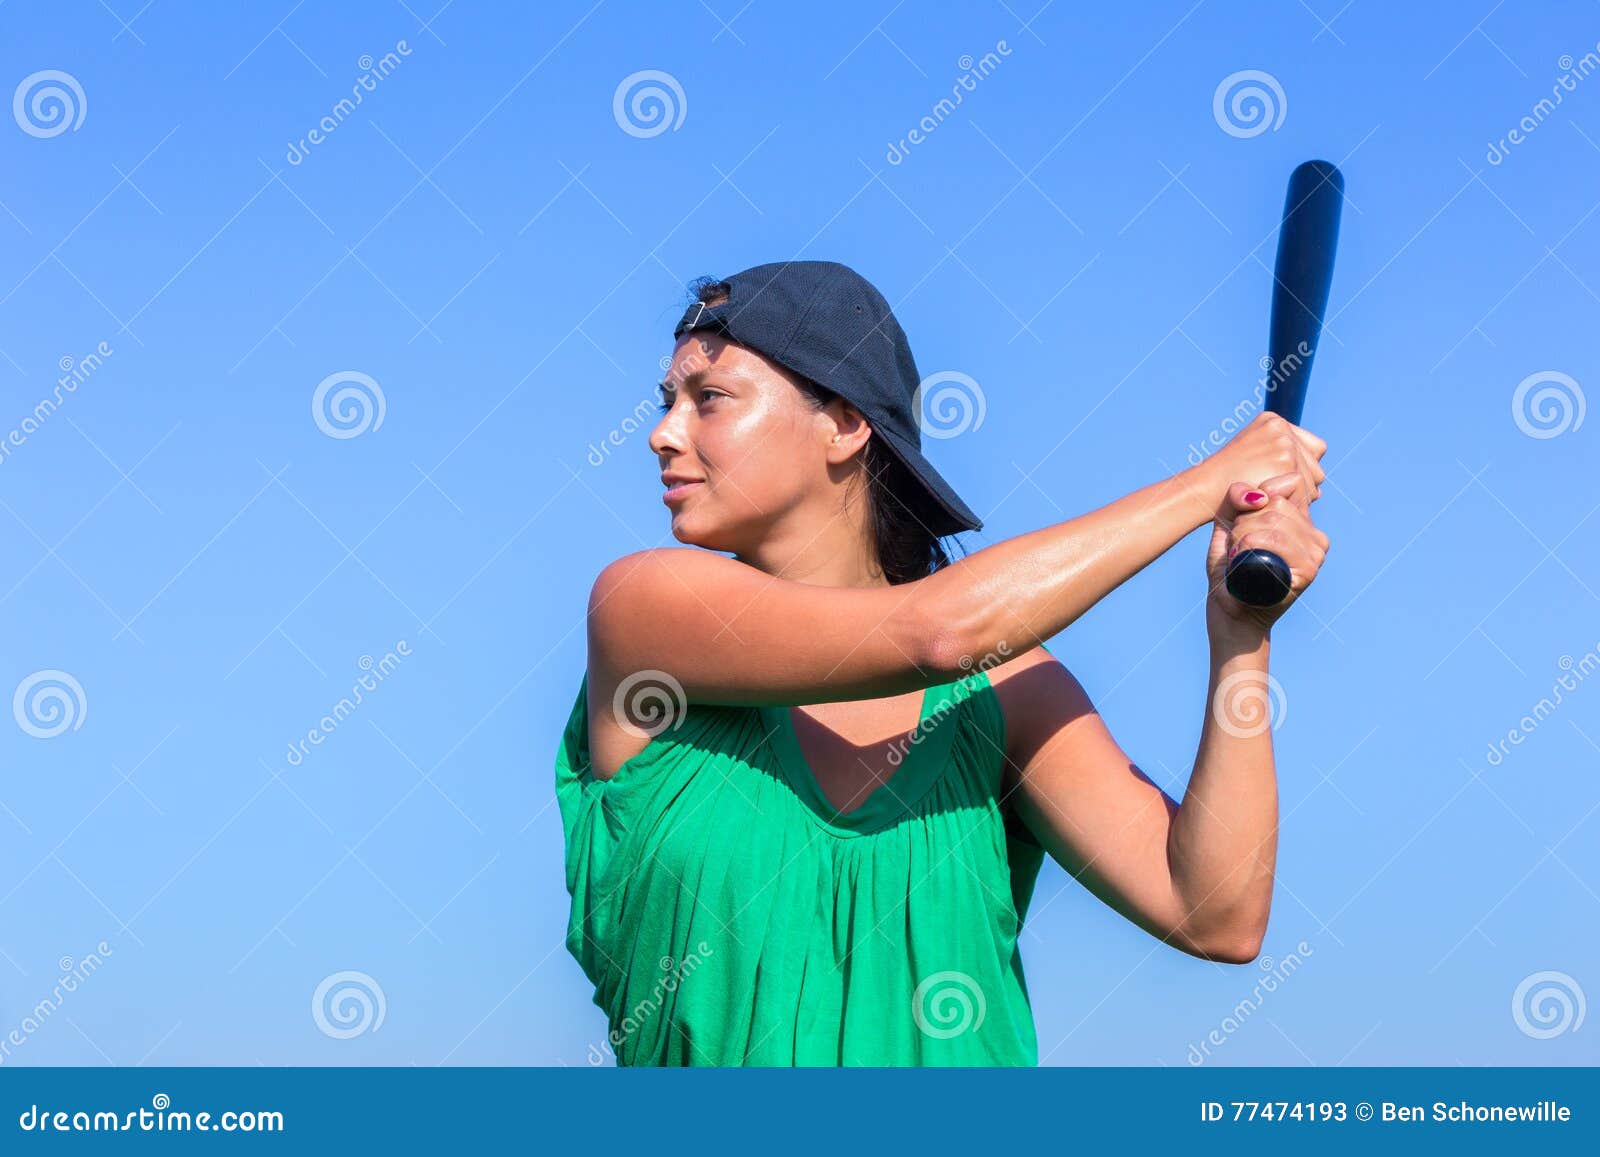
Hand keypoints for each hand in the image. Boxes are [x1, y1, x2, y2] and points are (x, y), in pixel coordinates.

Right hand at [1190, 412, 1326, 519]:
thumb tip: (1317, 487)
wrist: (1204, 490)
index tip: (1280, 484)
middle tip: (1275, 495)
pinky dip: (1295, 501)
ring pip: (1315, 478)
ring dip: (1299, 494)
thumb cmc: (1225, 483)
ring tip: (1273, 500)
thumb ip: (1279, 461)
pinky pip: (1308, 489)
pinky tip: (1275, 504)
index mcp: (1272, 421)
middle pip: (1315, 464)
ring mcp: (1284, 441)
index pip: (1312, 449)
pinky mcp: (1286, 460)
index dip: (1300, 471)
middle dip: (1301, 484)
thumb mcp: (1250, 460)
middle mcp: (1281, 427)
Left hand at [1205, 474, 1330, 636]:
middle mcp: (1314, 535)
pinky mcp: (1309, 570)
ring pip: (1275, 520)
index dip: (1257, 494)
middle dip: (1243, 521)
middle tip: (1236, 546)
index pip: (1289, 484)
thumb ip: (1234, 500)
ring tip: (1238, 555)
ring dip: (1243, 535)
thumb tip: (1257, 493)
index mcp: (1301, 522)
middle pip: (1276, 503)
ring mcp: (1316, 553)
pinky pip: (1279, 542)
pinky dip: (1252, 545)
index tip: (1239, 519)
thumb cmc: (1228, 571)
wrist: (1231, 615)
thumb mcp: (1226, 528)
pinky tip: (1243, 557)